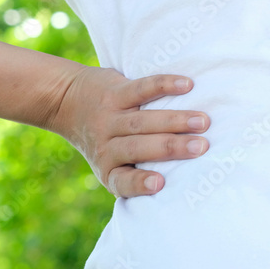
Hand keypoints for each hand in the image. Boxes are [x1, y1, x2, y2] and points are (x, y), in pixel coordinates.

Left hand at [43, 66, 210, 197]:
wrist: (67, 100)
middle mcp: (106, 144)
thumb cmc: (104, 139)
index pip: (122, 181)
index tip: (159, 183)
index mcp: (109, 169)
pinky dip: (164, 85)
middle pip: (140, 147)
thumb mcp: (108, 162)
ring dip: (175, 120)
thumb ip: (135, 170)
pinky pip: (141, 89)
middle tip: (202, 147)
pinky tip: (187, 85)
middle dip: (172, 147)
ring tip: (203, 121)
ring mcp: (110, 117)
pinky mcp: (114, 92)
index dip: (139, 183)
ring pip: (142, 120)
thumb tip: (182, 182)